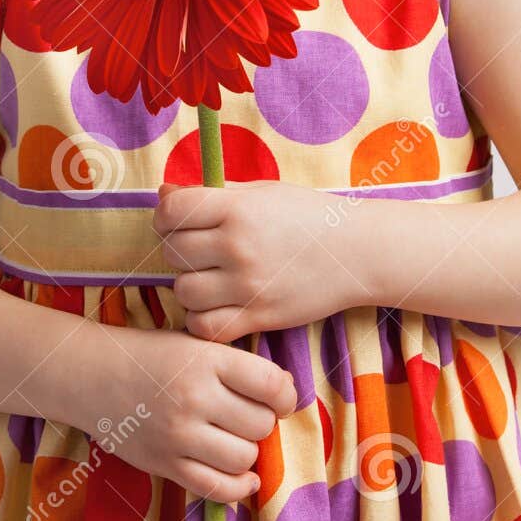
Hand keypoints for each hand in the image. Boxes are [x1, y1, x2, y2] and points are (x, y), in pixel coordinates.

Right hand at [70, 321, 296, 503]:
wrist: (93, 376)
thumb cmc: (152, 356)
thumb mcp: (195, 343)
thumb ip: (237, 364)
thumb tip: (286, 390)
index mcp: (206, 361)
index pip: (271, 385)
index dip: (286, 395)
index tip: (279, 398)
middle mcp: (194, 398)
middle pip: (261, 425)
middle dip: (263, 422)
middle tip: (248, 415)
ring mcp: (178, 435)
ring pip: (244, 458)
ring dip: (248, 452)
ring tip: (235, 438)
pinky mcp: (164, 464)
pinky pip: (217, 489)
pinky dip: (239, 487)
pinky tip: (245, 477)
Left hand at [152, 179, 362, 342]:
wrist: (356, 250)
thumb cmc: (308, 215)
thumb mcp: (262, 192)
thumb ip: (212, 193)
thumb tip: (163, 194)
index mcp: (237, 209)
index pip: (171, 212)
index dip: (166, 216)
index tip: (179, 220)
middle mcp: (238, 246)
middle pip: (173, 253)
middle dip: (179, 251)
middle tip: (200, 251)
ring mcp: (248, 285)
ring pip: (184, 293)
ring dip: (190, 287)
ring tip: (210, 279)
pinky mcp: (259, 317)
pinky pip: (206, 327)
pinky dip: (202, 320)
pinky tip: (216, 306)